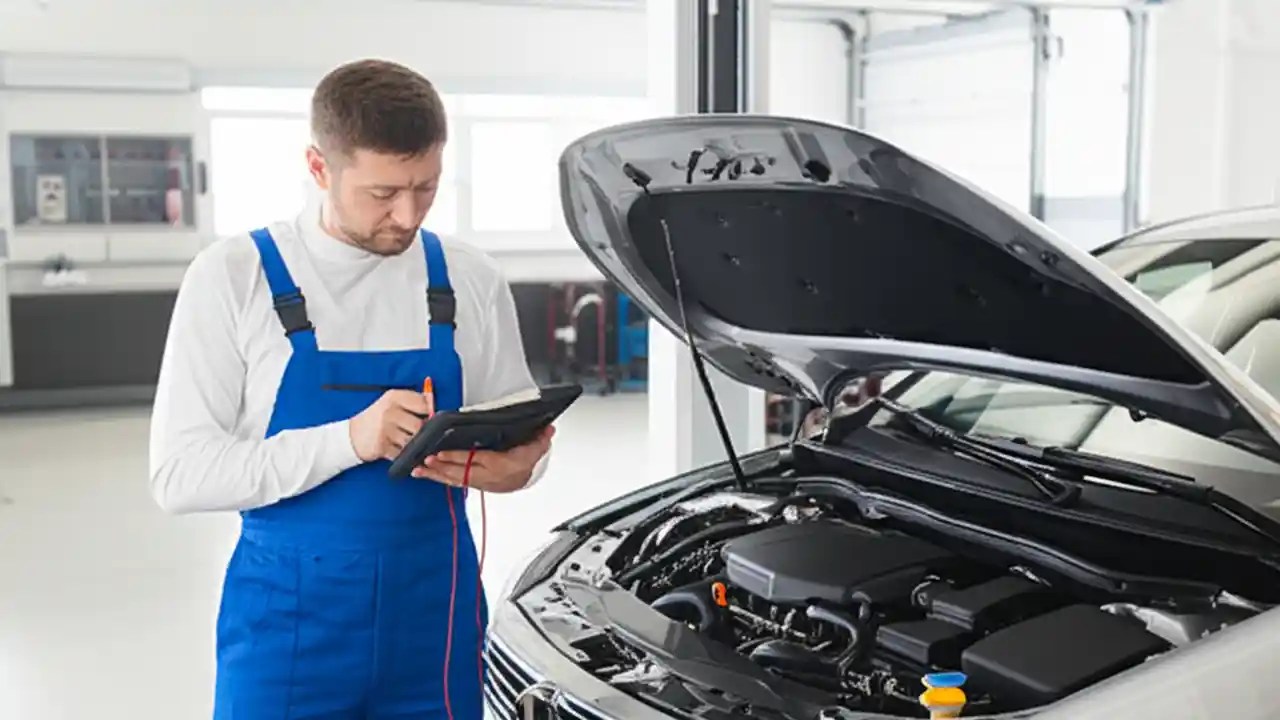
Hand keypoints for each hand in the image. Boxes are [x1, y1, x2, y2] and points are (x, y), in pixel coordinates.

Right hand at [348, 390, 434, 461]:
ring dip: (411, 444)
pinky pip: (403, 453)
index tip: (424, 416)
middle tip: (412, 432)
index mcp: (394, 397)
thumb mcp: (392, 403)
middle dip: (420, 431)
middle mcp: (389, 411)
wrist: (352, 436)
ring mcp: (385, 430)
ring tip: (403, 440)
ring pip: (412, 441)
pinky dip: (403, 454)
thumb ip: (413, 400)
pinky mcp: (382, 446)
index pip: (423, 404)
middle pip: (420, 425)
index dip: (428, 412)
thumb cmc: (376, 419)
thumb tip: (432, 398)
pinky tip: (396, 448)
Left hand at [412, 425, 554, 492]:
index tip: (443, 452)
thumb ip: (540, 438)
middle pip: (462, 471)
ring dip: (436, 475)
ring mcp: (477, 482)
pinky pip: (453, 482)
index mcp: (500, 465)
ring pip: (454, 479)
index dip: (458, 457)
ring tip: (419, 469)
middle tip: (426, 460)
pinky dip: (438, 478)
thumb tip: (547, 428)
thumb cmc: (525, 461)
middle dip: (443, 466)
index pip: (476, 460)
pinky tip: (425, 474)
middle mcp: (487, 476)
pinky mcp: (470, 483)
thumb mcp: (535, 449)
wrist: (523, 478)